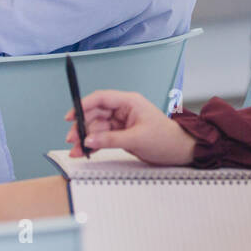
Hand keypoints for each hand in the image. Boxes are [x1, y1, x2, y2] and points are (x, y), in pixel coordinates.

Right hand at [64, 89, 197, 165]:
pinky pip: (102, 138)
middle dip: (82, 126)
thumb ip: (111, 139)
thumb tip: (88, 140)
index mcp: (129, 102)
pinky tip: (84, 152)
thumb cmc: (165, 139)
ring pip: (97, 128)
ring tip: (75, 150)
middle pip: (96, 114)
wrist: (180, 151)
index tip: (70, 116)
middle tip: (71, 138)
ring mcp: (122, 123)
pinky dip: (93, 145)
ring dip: (85, 138)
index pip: (101, 98)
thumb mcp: (137, 139)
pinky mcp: (121, 135)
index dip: (83, 105)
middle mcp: (123, 110)